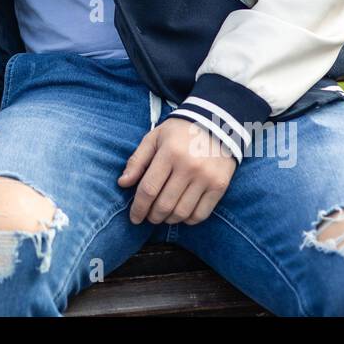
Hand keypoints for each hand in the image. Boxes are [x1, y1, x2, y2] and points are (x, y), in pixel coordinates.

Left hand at [118, 117, 237, 224]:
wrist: (216, 124)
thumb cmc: (179, 132)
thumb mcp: (154, 138)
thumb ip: (137, 160)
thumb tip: (123, 183)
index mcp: (169, 153)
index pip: (148, 189)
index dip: (138, 208)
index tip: (134, 218)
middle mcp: (188, 167)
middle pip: (164, 204)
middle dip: (152, 216)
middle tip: (148, 217)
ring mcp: (206, 178)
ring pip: (182, 212)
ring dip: (168, 220)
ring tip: (163, 216)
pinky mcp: (220, 186)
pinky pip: (201, 214)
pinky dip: (188, 220)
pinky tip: (181, 215)